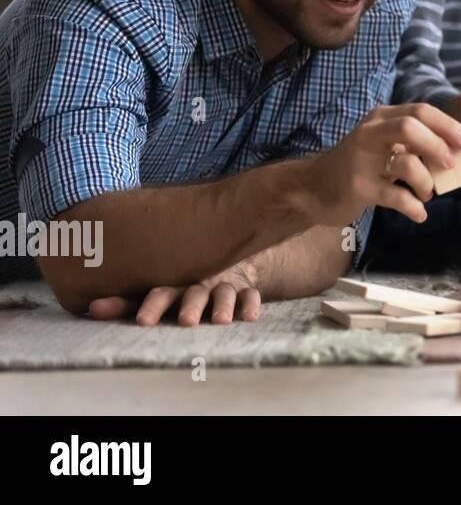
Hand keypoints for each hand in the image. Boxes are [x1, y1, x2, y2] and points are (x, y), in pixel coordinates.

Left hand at [87, 260, 261, 326]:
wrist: (222, 261)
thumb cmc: (178, 285)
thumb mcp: (154, 293)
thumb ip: (125, 302)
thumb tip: (87, 307)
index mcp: (172, 286)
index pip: (159, 293)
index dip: (150, 306)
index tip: (142, 322)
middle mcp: (196, 284)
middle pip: (192, 294)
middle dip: (189, 306)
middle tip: (185, 321)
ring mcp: (222, 286)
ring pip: (223, 293)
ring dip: (221, 306)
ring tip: (219, 321)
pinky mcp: (244, 290)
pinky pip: (250, 295)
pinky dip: (250, 304)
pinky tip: (249, 316)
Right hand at [304, 103, 460, 226]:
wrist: (314, 189)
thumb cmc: (359, 165)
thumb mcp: (383, 145)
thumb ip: (413, 144)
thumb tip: (455, 153)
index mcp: (381, 118)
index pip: (420, 111)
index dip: (448, 126)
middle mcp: (370, 134)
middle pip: (410, 127)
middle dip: (438, 145)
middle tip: (450, 164)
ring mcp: (362, 160)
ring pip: (405, 164)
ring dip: (426, 182)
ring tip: (427, 193)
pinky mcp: (358, 187)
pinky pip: (396, 197)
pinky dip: (414, 207)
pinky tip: (419, 213)